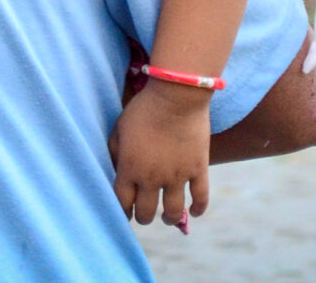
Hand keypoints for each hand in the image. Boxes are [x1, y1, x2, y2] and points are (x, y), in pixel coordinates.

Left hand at [108, 80, 211, 229]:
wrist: (176, 95)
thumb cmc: (144, 108)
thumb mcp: (119, 127)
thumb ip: (115, 151)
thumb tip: (117, 169)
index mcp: (130, 169)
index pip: (123, 202)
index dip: (123, 211)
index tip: (125, 213)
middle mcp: (152, 178)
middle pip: (146, 212)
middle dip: (143, 217)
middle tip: (145, 214)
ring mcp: (177, 176)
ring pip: (172, 211)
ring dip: (168, 218)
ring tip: (167, 218)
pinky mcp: (198, 169)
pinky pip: (200, 197)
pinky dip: (198, 209)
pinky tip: (194, 212)